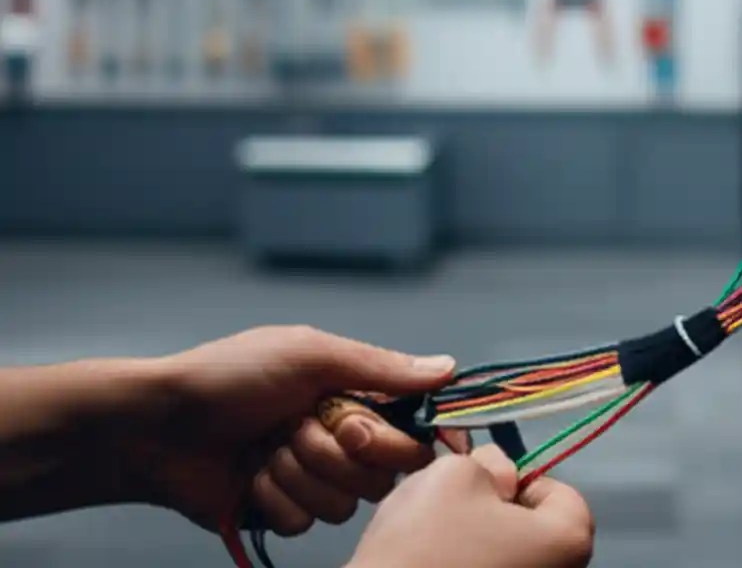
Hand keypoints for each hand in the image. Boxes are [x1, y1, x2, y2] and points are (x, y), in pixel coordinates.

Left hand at [139, 325, 456, 533]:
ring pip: (348, 502)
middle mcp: (343, 437)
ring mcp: (314, 476)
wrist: (156, 426)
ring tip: (266, 447)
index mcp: (355, 394)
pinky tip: (249, 475)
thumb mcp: (309, 354)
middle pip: (389, 470)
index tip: (417, 444)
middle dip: (341, 450)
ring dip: (300, 473)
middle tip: (304, 425)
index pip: (417, 426)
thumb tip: (449, 368)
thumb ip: (380, 367)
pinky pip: (307, 523)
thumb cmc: (228, 375)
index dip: (422, 439)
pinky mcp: (285, 510)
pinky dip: (275, 498)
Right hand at [348, 445, 594, 567]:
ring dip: (477, 542)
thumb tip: (501, 476)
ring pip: (507, 555)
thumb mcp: (457, 472)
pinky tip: (433, 566)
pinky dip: (464, 566)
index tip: (478, 488)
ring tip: (436, 544)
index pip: (558, 492)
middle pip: (535, 528)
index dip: (517, 479)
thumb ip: (488, 462)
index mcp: (569, 541)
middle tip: (453, 512)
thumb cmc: (428, 541)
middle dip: (496, 512)